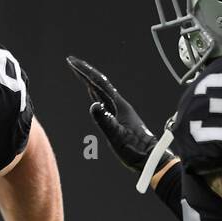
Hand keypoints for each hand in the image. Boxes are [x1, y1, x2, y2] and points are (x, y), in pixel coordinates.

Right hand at [66, 56, 175, 174]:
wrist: (150, 158)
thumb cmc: (135, 149)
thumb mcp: (117, 137)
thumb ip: (105, 121)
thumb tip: (93, 106)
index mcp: (119, 105)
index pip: (99, 84)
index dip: (85, 72)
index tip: (72, 62)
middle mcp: (119, 104)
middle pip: (99, 83)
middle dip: (85, 72)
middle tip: (71, 62)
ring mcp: (118, 111)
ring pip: (100, 91)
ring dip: (89, 81)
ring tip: (79, 73)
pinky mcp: (118, 119)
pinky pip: (103, 101)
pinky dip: (94, 93)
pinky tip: (92, 93)